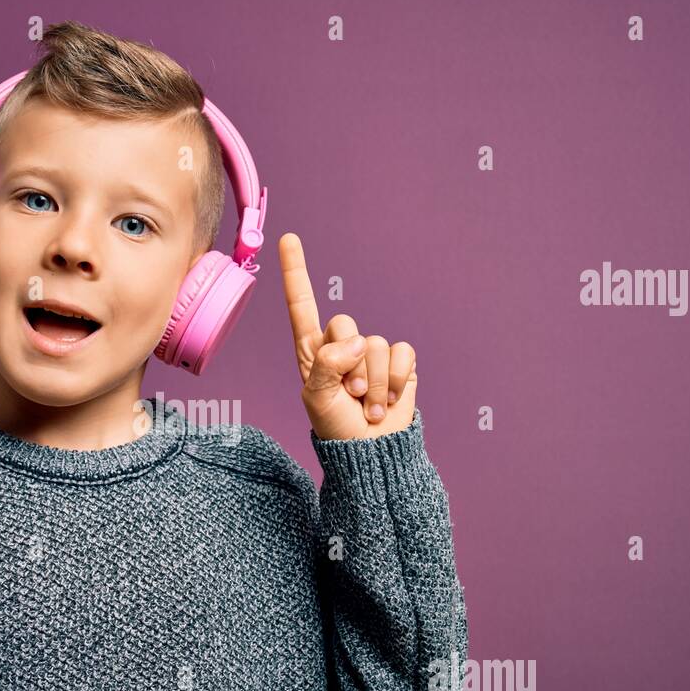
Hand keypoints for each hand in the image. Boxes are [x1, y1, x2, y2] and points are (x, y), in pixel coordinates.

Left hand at [278, 232, 417, 440]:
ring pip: (374, 344)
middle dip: (348, 364)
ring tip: (367, 406)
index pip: (303, 306)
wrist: (372, 452)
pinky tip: (389, 400)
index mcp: (313, 351)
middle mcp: (342, 345)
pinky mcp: (400, 361)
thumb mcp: (317, 398)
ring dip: (372, 383)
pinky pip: (402, 353)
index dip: (296, 272)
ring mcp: (372, 352)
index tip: (287, 238)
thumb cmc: (338, 428)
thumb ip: (326, 364)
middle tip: (349, 395)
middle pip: (344, 324)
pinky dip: (395, 380)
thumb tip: (356, 341)